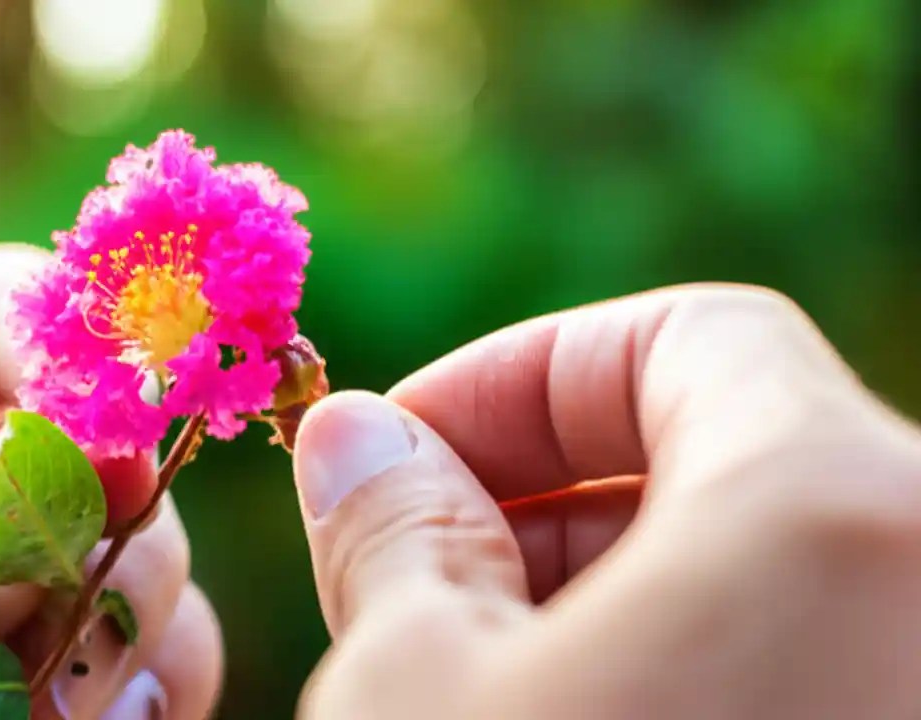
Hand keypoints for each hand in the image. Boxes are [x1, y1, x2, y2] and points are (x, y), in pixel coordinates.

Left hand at [0, 247, 221, 719]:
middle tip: (78, 637)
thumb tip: (58, 496)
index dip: (79, 367)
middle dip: (107, 541)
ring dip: (129, 635)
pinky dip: (130, 695)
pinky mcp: (7, 656)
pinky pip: (127, 658)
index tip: (118, 470)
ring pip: (134, 562)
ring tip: (64, 714)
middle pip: (95, 448)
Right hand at [290, 285, 920, 718]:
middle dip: (539, 498)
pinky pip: (803, 660)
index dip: (515, 375)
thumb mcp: (414, 686)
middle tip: (409, 572)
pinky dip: (676, 664)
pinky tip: (570, 713)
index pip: (687, 338)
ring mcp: (918, 675)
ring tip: (471, 671)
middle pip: (724, 464)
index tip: (398, 446)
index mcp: (836, 515)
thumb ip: (391, 528)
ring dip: (593, 594)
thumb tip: (358, 441)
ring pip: (757, 578)